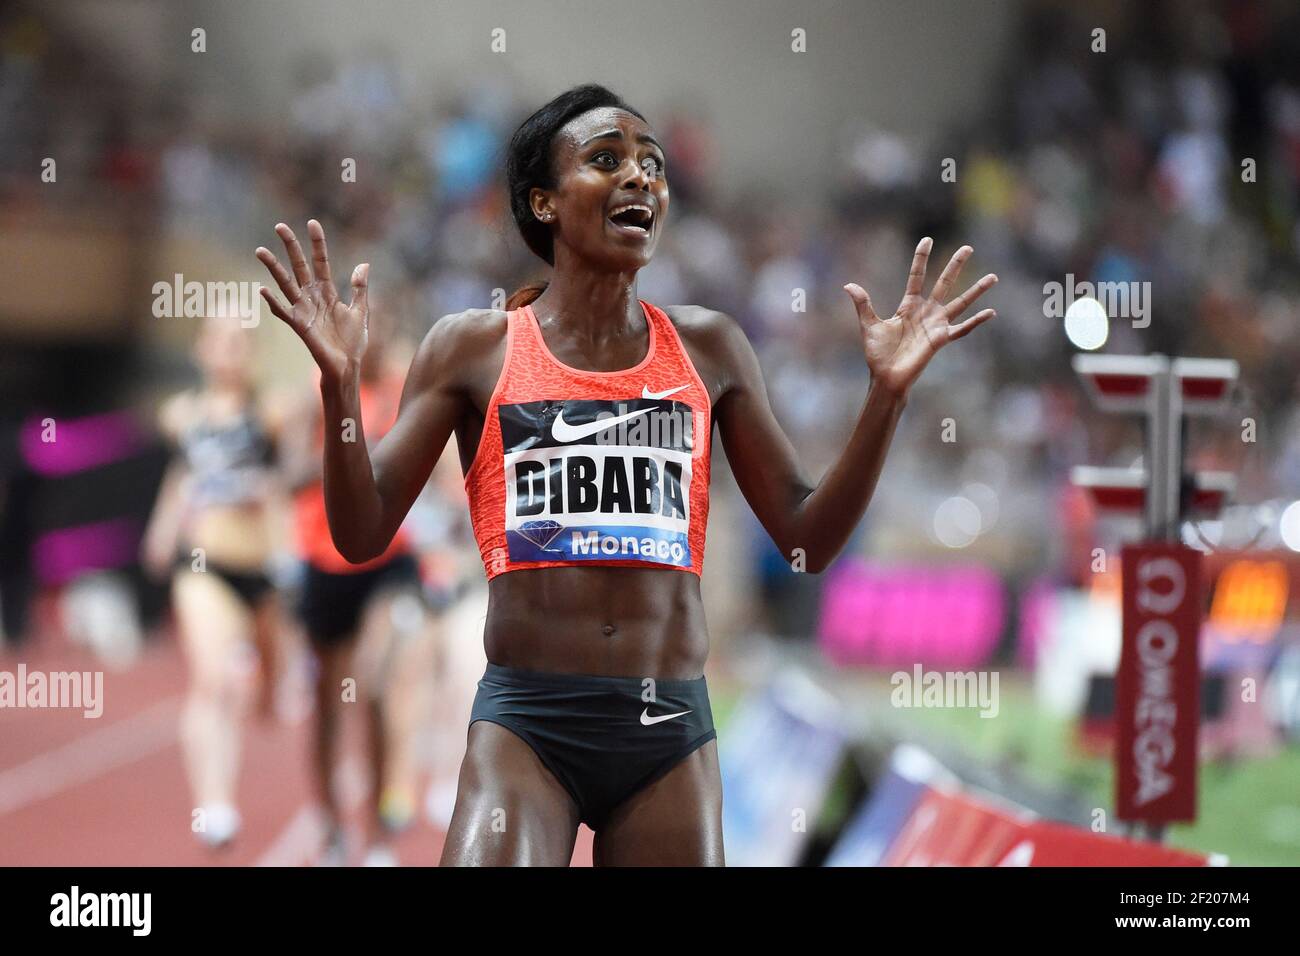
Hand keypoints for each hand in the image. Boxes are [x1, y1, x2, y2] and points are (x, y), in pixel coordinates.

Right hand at [255, 220, 368, 385]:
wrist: (348, 365)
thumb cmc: (352, 341)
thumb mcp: (361, 310)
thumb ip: (360, 288)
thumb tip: (364, 263)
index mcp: (327, 292)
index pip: (320, 261)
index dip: (317, 243)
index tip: (312, 223)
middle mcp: (312, 297)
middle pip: (299, 266)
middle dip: (290, 246)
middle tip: (280, 226)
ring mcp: (304, 310)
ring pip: (286, 283)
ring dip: (273, 268)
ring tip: (261, 250)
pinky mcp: (300, 326)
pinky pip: (284, 312)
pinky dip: (274, 302)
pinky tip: (263, 290)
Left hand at [843, 238, 996, 395]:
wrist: (885, 377)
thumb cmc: (878, 354)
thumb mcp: (869, 324)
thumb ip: (863, 304)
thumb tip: (848, 284)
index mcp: (908, 306)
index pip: (917, 277)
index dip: (921, 259)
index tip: (927, 239)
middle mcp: (926, 312)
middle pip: (944, 283)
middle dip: (955, 266)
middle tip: (968, 247)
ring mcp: (935, 325)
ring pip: (960, 303)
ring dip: (976, 290)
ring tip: (993, 276)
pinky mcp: (941, 339)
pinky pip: (962, 329)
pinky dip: (976, 321)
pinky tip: (991, 312)